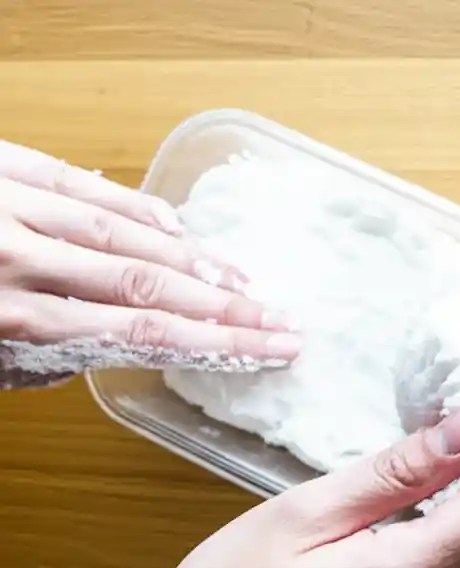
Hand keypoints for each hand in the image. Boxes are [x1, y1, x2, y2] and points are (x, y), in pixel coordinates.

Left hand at [0, 141, 299, 365]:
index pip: (143, 333)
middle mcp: (18, 261)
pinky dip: (133, 204)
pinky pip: (76, 181)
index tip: (274, 346)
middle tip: (280, 316)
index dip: (219, 340)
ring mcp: (10, 209)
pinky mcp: (0, 169)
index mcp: (15, 321)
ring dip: (190, 256)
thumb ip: (42, 353)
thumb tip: (106, 336)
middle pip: (146, 283)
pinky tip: (174, 226)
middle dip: (225, 302)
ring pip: (119, 230)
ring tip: (240, 279)